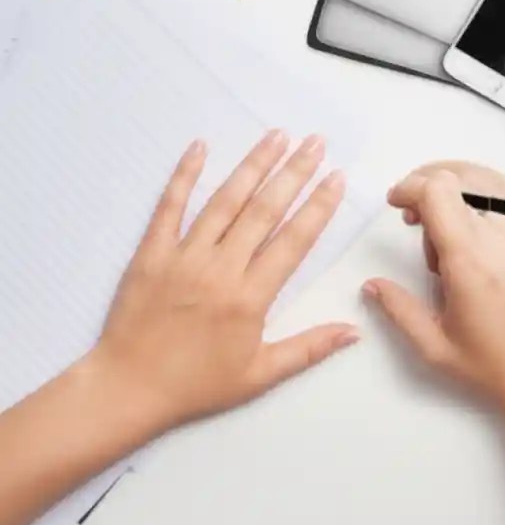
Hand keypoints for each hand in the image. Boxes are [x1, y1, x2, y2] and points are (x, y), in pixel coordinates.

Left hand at [83, 131, 358, 432]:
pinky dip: (184, 175)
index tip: (336, 178)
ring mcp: (183, 256)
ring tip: (277, 136)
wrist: (128, 388)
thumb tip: (355, 330)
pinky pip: (169, 207)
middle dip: (294, 173)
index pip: (293, 240)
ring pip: (224, 202)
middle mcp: (220, 269)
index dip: (318, 207)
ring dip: (253, 166)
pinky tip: (200, 147)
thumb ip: (310, 348)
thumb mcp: (261, 374)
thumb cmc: (197, 385)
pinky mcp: (151, 253)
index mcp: (251, 297)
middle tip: (316, 142)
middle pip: (264, 211)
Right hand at [363, 163, 504, 420]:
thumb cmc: (494, 370)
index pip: (437, 190)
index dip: (409, 187)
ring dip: (462, 191)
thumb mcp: (435, 347)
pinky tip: (484, 227)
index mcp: (470, 259)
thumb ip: (399, 309)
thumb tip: (372, 284)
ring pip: (492, 187)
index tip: (396, 204)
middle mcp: (503, 238)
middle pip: (462, 181)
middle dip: (430, 189)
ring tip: (448, 224)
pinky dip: (495, 200)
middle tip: (415, 221)